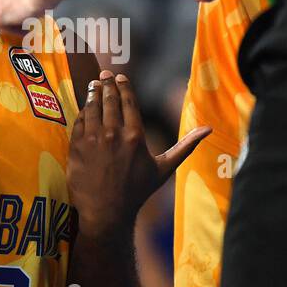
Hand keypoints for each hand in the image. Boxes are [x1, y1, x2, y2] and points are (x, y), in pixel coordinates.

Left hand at [66, 71, 209, 236]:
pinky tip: (85, 107)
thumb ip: (186, 146)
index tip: (120, 76)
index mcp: (135, 136)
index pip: (128, 101)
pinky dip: (82, 112)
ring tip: (93, 85)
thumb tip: (209, 129)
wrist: (107, 212)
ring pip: (92, 107)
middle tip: (104, 74)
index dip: (123, 86)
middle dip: (106, 84)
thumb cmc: (137, 191)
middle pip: (109, 99)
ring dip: (92, 93)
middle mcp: (113, 134)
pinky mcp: (77, 147)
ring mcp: (93, 139)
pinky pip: (79, 121)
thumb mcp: (164, 168)